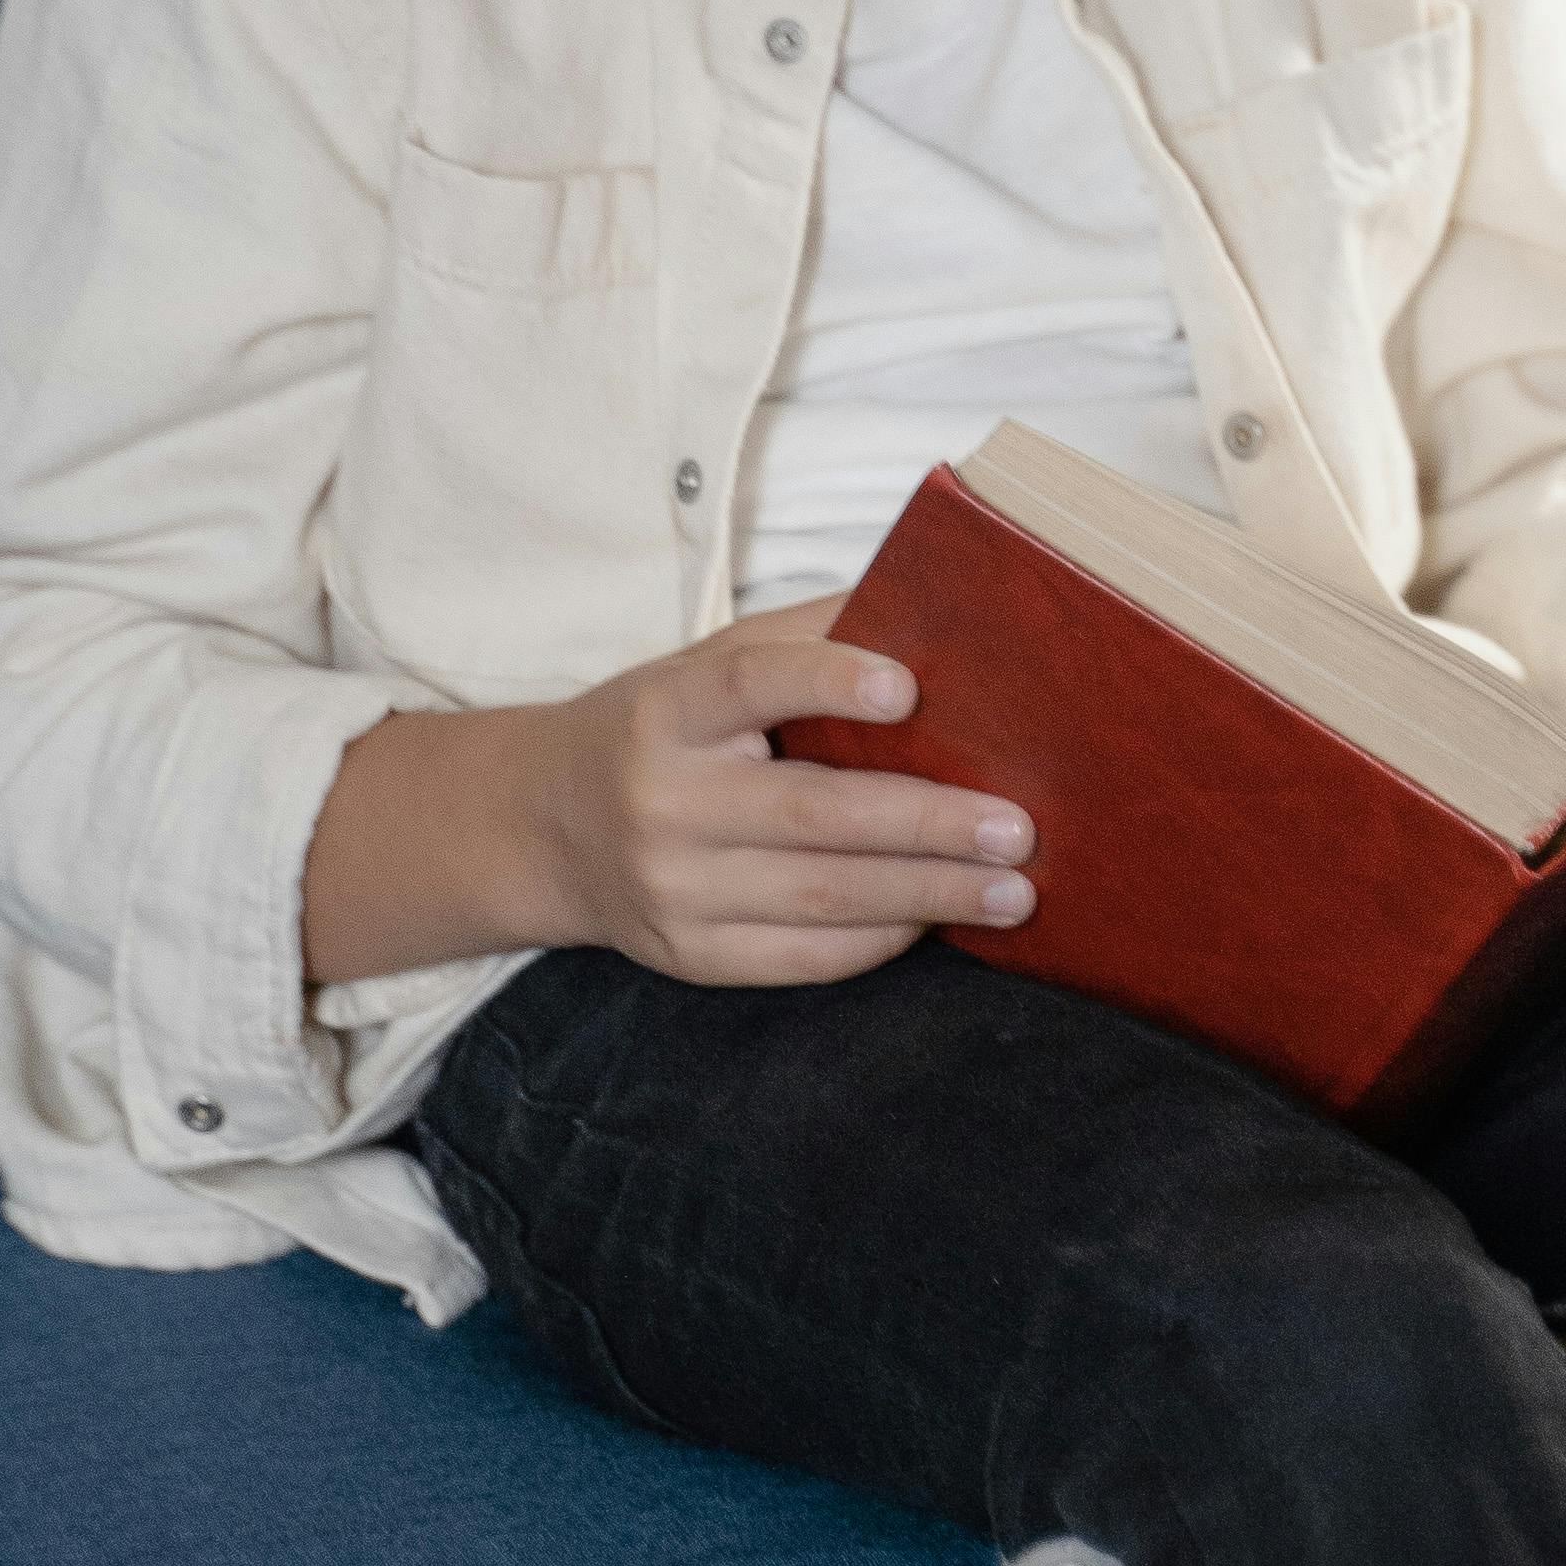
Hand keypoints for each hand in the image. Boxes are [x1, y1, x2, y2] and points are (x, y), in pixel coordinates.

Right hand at [524, 601, 1037, 985]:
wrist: (548, 829)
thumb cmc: (664, 732)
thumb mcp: (706, 666)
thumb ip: (806, 639)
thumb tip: (938, 609)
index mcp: (669, 709)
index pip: (747, 683)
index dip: (827, 681)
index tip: (908, 688)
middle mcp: (663, 800)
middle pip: (812, 813)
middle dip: (928, 823)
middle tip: (1017, 826)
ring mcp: (673, 888)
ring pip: (822, 896)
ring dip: (930, 894)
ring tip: (1014, 889)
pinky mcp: (690, 955)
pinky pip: (805, 956)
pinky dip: (882, 939)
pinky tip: (940, 921)